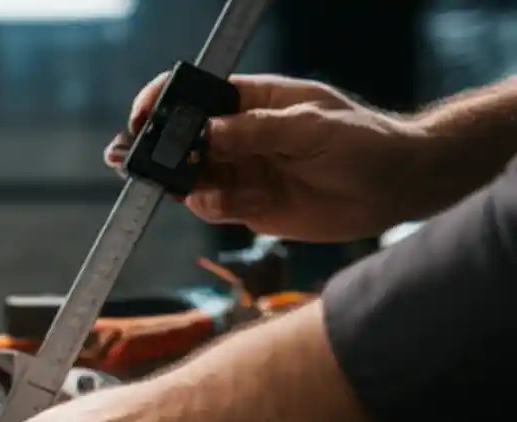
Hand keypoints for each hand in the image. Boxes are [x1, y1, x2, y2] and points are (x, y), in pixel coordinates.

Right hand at [104, 73, 427, 242]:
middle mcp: (240, 136)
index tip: (142, 119)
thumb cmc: (363, 142)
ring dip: (187, 185)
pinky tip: (245, 203)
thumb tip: (208, 131)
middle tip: (144, 164)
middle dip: (159, 152)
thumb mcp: (312, 126)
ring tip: (208, 189)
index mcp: (252, 101)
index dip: (162, 103)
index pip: (196, 96)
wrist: (395, 188)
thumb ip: (258, 129)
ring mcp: (242, 171)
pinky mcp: (249, 206)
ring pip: (191, 178)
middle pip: (182, 140)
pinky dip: (216, 207)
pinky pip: (212, 207)